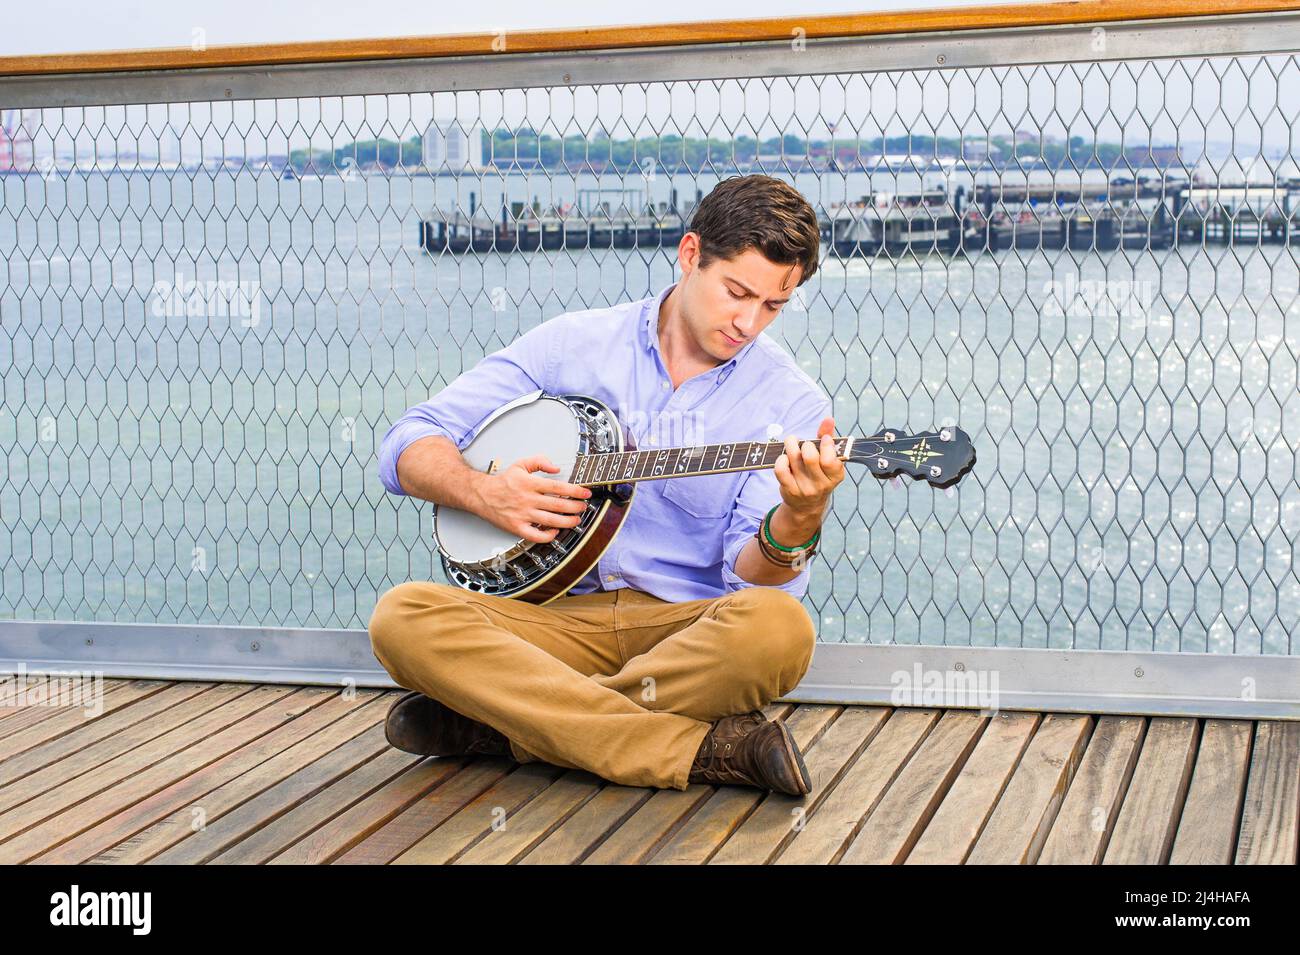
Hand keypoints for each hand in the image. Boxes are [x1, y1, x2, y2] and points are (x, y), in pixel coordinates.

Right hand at [474, 454, 592, 542]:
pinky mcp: (517, 527)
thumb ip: (540, 462)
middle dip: (575, 507)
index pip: (558, 487)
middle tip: (583, 507)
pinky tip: (555, 532)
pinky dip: (548, 536)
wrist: (481, 494)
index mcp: (530, 483)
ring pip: (551, 521)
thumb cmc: (503, 481)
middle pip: (558, 505)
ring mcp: (522, 514)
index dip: (575, 491)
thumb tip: (556, 468)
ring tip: (576, 520)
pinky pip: (536, 535)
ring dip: (567, 522)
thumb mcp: (521, 464)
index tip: (586, 493)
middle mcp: (527, 499)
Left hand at [774, 416, 845, 518]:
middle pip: (810, 457)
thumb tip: (829, 419)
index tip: (823, 439)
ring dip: (791, 445)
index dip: (825, 444)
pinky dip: (781, 459)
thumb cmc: (819, 475)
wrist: (807, 505)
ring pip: (794, 459)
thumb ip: (828, 438)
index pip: (830, 459)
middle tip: (805, 444)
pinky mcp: (789, 490)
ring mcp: (804, 489)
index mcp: (836, 476)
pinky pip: (780, 469)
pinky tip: (785, 458)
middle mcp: (821, 485)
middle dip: (806, 444)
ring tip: (792, 443)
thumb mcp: (829, 459)